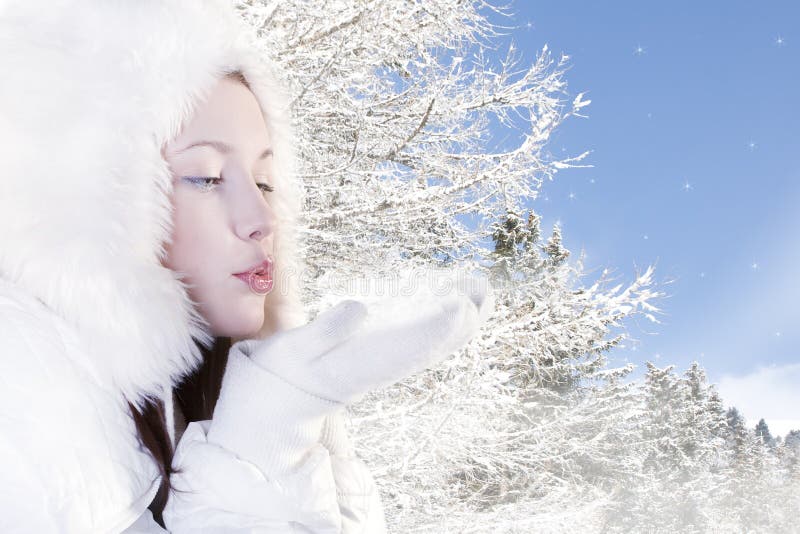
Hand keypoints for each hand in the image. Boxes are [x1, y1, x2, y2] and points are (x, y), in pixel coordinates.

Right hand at [207, 276, 492, 476]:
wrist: (272, 415)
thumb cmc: (277, 380)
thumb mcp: (289, 354)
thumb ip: (323, 332)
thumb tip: (359, 308)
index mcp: (359, 366)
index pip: (408, 346)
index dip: (437, 327)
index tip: (461, 303)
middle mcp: (378, 369)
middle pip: (431, 348)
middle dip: (461, 320)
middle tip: (481, 286)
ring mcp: (381, 367)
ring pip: (430, 347)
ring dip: (458, 323)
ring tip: (479, 292)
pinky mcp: (377, 363)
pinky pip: (418, 344)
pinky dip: (440, 327)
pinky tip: (451, 308)